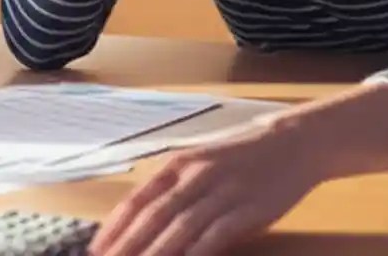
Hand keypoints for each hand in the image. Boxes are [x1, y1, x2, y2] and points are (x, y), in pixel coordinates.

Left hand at [88, 117, 323, 255]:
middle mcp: (195, 177)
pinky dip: (196, 253)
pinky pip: (216, 236)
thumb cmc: (241, 157)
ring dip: (156, 254)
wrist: (292, 143)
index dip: (114, 228)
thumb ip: (173, 190)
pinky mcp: (248, 209)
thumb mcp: (200, 164)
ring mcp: (222, 192)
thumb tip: (139, 223)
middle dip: (127, 247)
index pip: (137, 200)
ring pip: (180, 229)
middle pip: (153, 217)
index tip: (95, 251)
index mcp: (178, 164)